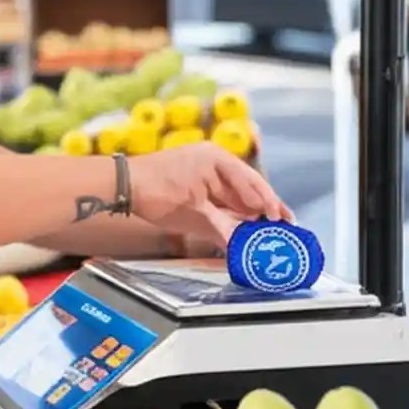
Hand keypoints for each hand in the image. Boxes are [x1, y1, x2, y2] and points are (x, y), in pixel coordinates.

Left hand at [128, 143, 292, 250]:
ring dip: (249, 214)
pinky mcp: (195, 185)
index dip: (268, 203)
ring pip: (235, 196)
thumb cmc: (157, 193)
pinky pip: (221, 200)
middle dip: (264, 209)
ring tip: (269, 231)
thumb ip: (223, 230)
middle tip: (286, 226)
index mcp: (217, 160)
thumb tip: (243, 248)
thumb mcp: (193, 215)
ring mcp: (204, 172)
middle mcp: (214, 162)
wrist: (123, 187)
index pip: (251, 182)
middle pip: (247, 188)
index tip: (280, 220)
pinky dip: (232, 214)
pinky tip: (243, 228)